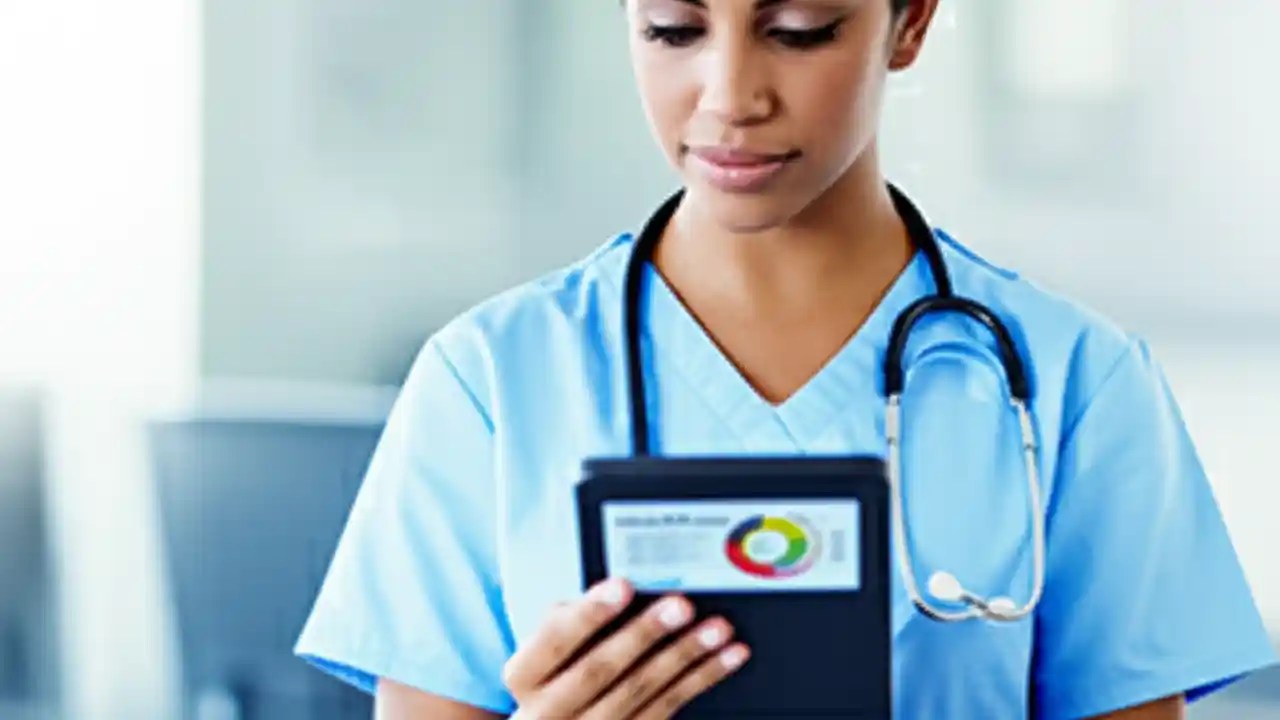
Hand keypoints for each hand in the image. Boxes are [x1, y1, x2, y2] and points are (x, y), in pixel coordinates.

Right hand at [502, 578, 749, 718]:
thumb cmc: (552, 674)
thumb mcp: (543, 648)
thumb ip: (569, 619)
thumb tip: (611, 589)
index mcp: (524, 676)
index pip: (553, 641)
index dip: (589, 613)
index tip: (622, 585)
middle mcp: (551, 710)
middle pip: (600, 669)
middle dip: (644, 634)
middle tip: (679, 605)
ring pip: (642, 690)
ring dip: (685, 656)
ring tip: (715, 629)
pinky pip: (669, 706)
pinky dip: (702, 678)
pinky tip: (725, 657)